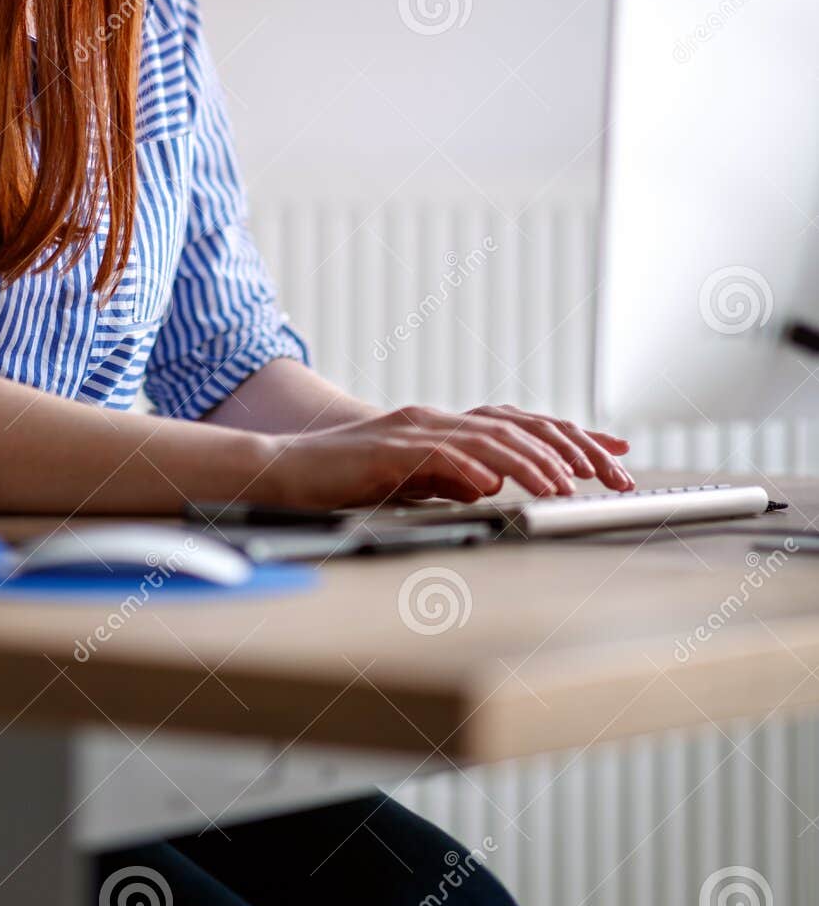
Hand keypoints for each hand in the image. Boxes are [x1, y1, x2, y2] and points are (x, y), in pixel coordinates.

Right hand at [260, 401, 634, 510]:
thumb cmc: (348, 478)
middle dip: (572, 450)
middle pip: (518, 426)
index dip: (573, 435)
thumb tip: (490, 485)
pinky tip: (492, 484)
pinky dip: (468, 467)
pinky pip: (436, 455)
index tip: (618, 452)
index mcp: (448, 425)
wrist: (286, 470)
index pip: (523, 424)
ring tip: (565, 486)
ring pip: (486, 438)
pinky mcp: (387, 451)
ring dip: (531, 462)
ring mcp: (412, 430)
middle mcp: (437, 418)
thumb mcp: (416, 481)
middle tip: (612, 475)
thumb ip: (453, 478)